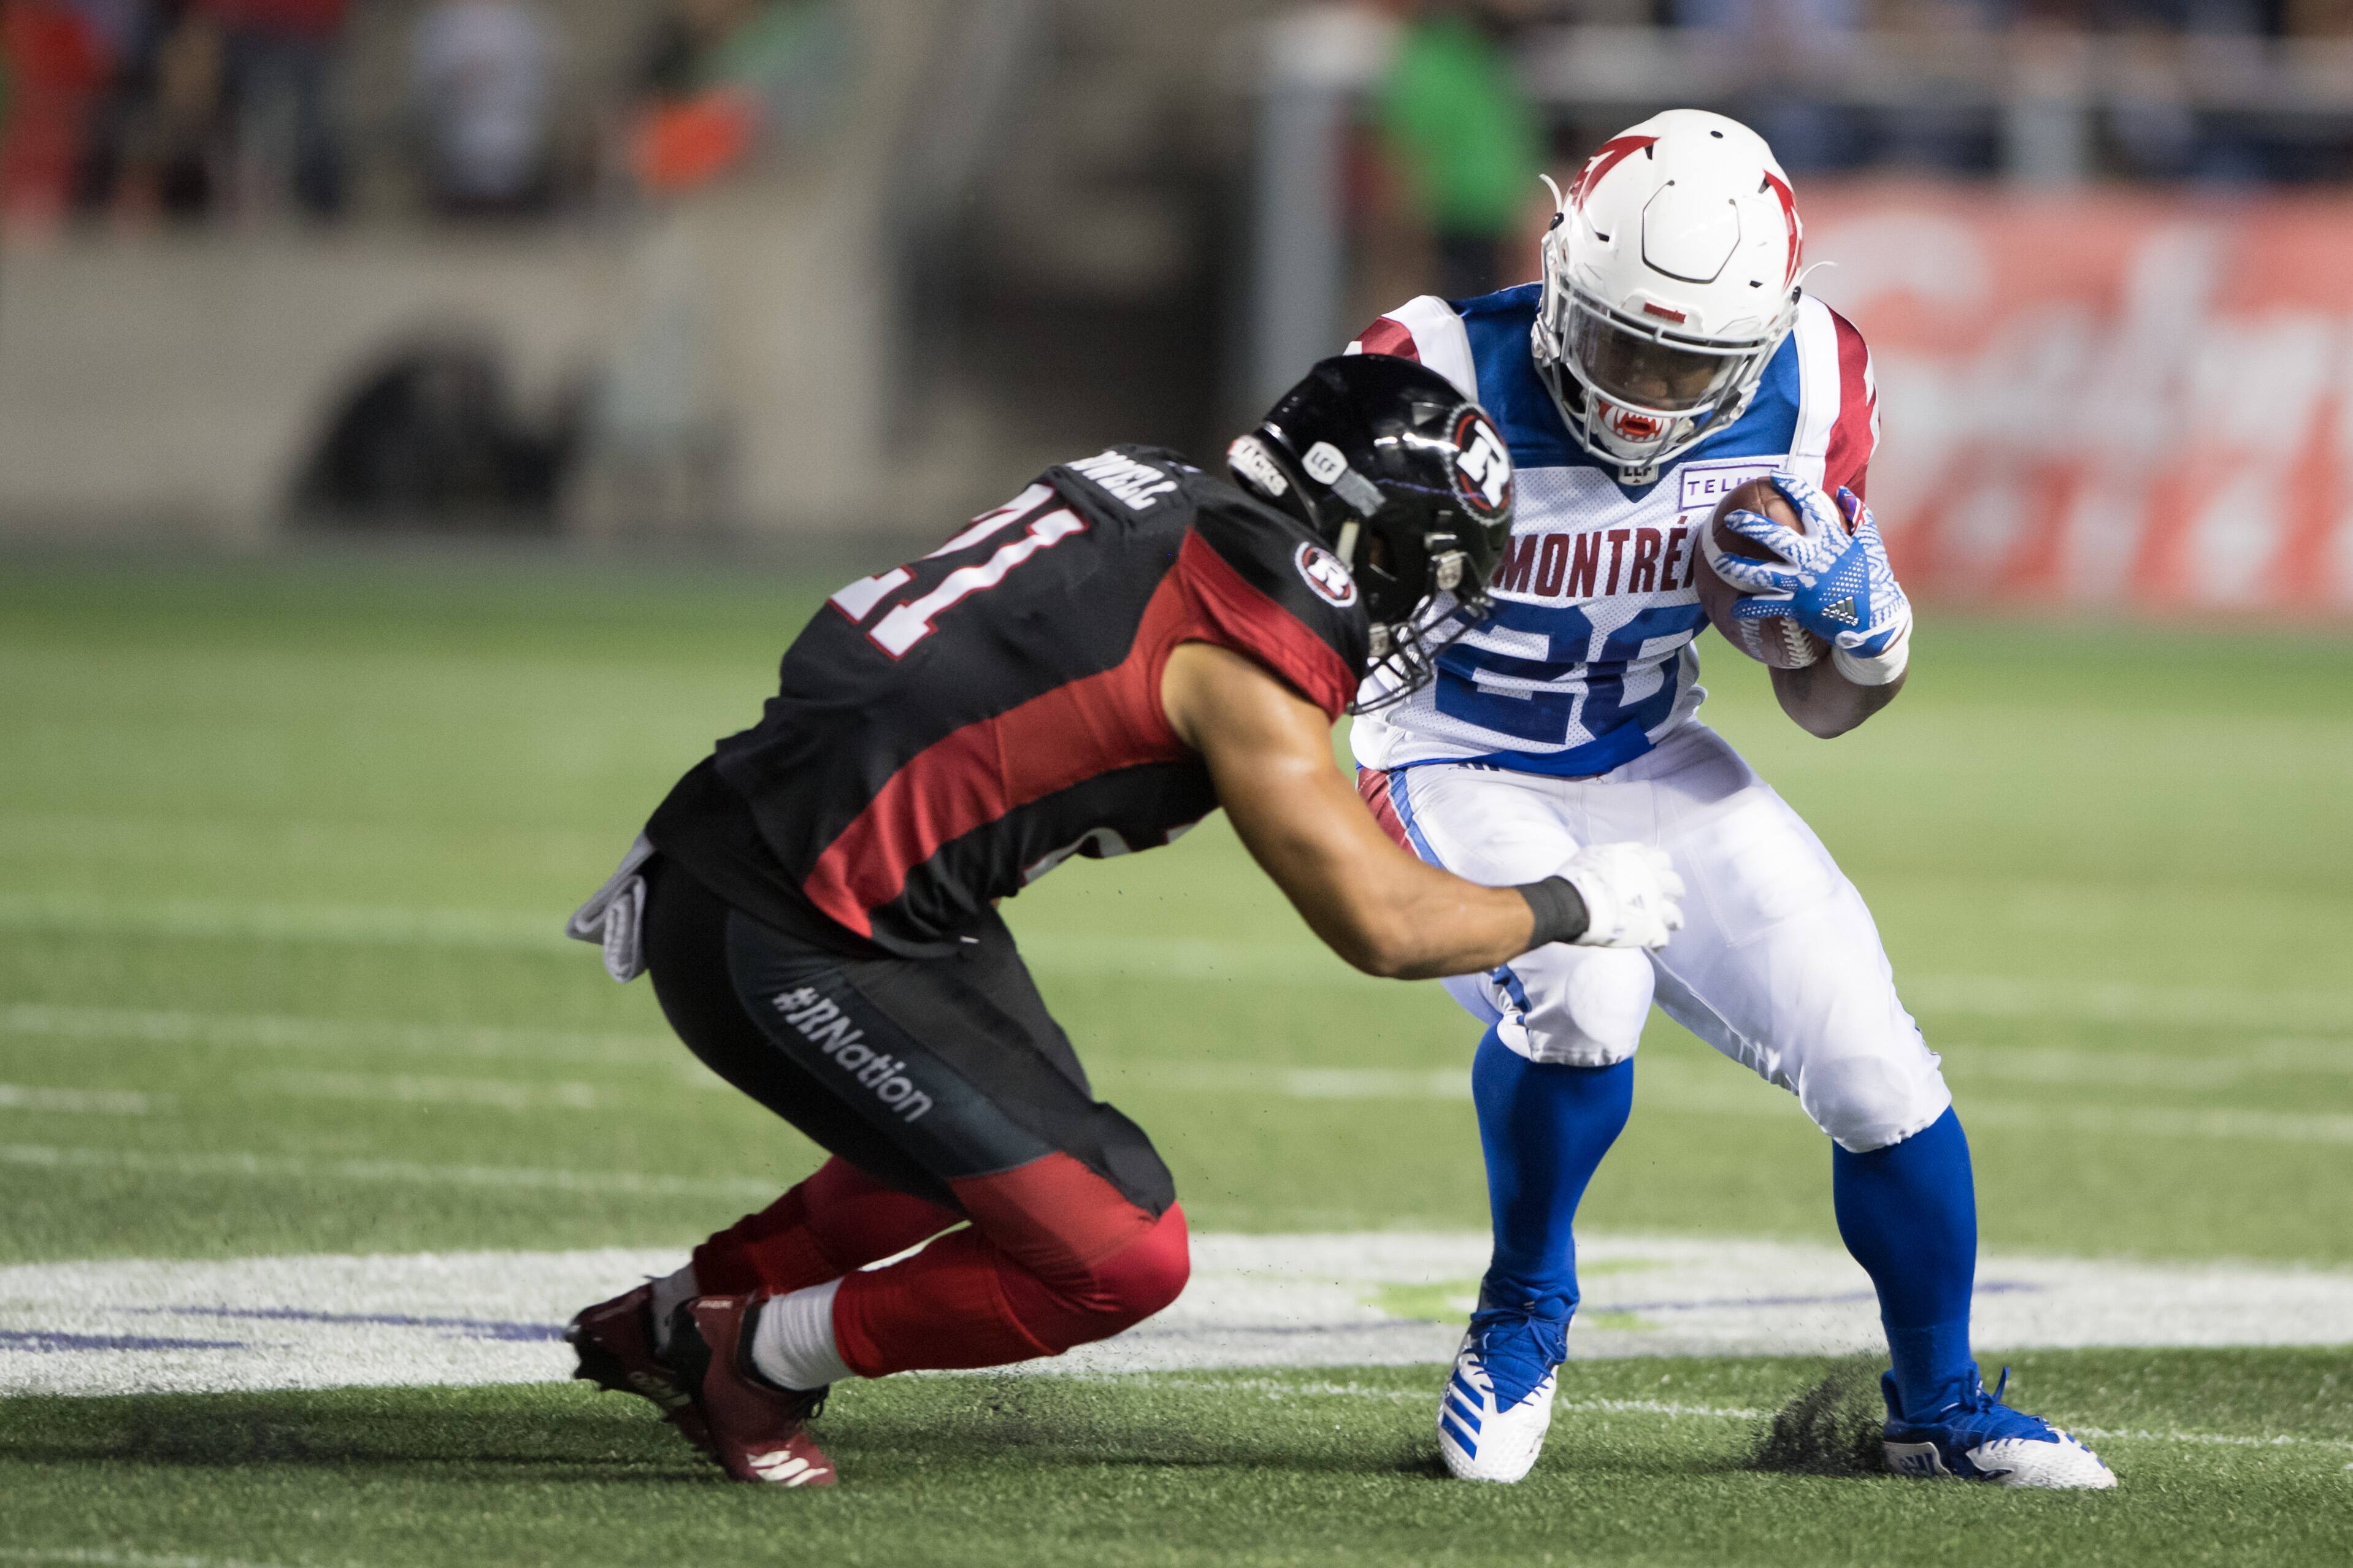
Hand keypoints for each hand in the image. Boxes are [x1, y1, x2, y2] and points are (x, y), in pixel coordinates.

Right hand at [1558, 843, 1684, 949]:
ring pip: (1675, 914)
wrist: (1573, 902)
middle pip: (1675, 886)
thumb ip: (1621, 851)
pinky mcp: (1649, 930)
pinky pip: (1663, 939)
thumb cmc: (1582, 874)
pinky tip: (1653, 943)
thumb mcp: (1599, 851)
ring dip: (1670, 917)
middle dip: (1669, 891)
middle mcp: (1655, 883)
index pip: (1664, 861)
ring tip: (1664, 923)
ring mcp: (1655, 908)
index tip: (1650, 874)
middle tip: (1657, 898)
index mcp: (1643, 862)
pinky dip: (1658, 941)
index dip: (1658, 868)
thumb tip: (1635, 851)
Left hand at [1711, 475, 1911, 659]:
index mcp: (1832, 539)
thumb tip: (1841, 492)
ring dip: (1736, 567)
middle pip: (1774, 537)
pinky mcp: (1798, 607)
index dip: (1792, 488)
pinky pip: (1766, 607)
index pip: (1810, 505)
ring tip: (1716, 562)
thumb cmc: (1874, 579)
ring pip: (1761, 573)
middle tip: (1731, 517)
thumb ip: (1858, 516)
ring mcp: (1804, 583)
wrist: (1876, 621)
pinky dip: (1748, 608)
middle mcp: (1814, 558)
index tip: (1775, 476)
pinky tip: (1733, 608)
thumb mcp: (1870, 544)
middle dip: (1750, 525)